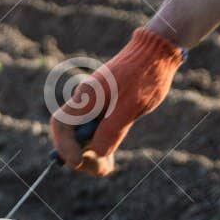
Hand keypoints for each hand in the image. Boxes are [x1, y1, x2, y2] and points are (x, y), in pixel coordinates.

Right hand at [50, 27, 183, 176]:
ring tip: (108, 166)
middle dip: (80, 155)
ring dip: (92, 153)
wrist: (158, 50)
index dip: (64, 147)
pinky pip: (95, 130)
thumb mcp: (130, 106)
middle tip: (100, 168)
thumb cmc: (146, 75)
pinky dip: (100, 144)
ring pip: (83, 135)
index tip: (78, 162)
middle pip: (69, 135)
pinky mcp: (104, 106)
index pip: (61, 125)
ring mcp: (93, 104)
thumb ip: (111, 131)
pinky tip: (111, 153)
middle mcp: (85, 101)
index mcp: (86, 98)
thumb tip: (96, 153)